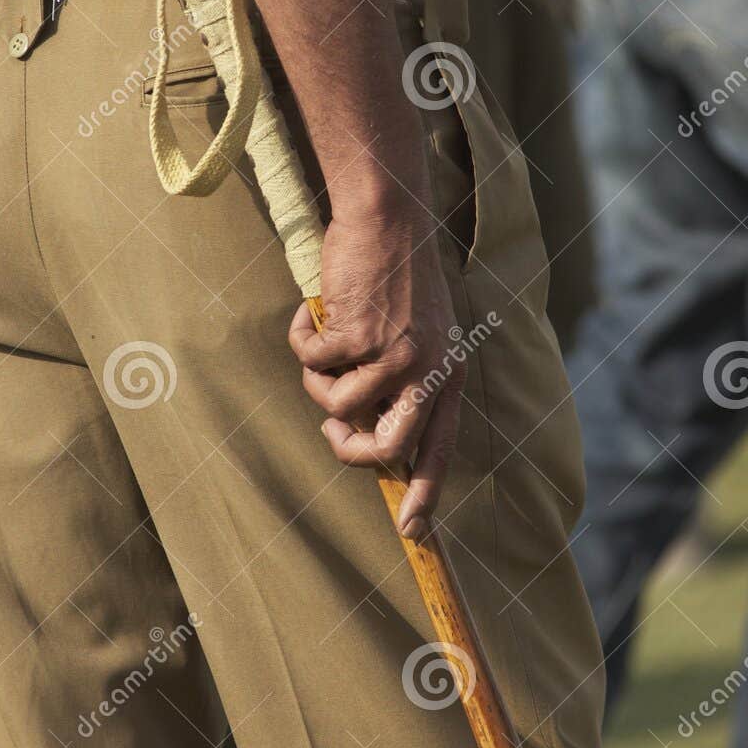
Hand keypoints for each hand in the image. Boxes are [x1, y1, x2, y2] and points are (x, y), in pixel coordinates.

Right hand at [288, 207, 465, 540]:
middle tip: (332, 434)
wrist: (386, 215)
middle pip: (388, 449)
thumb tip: (363, 427)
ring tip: (322, 342)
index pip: (440, 448)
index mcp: (446, 372)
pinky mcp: (357, 335)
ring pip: (337, 406)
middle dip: (350, 451)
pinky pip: (312, 364)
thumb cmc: (395, 271)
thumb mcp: (418, 329)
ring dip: (317, 381)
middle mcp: (427, 369)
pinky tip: (314, 311)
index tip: (415, 532)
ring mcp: (393, 354)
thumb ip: (401, 377)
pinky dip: (302, 340)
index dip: (426, 494)